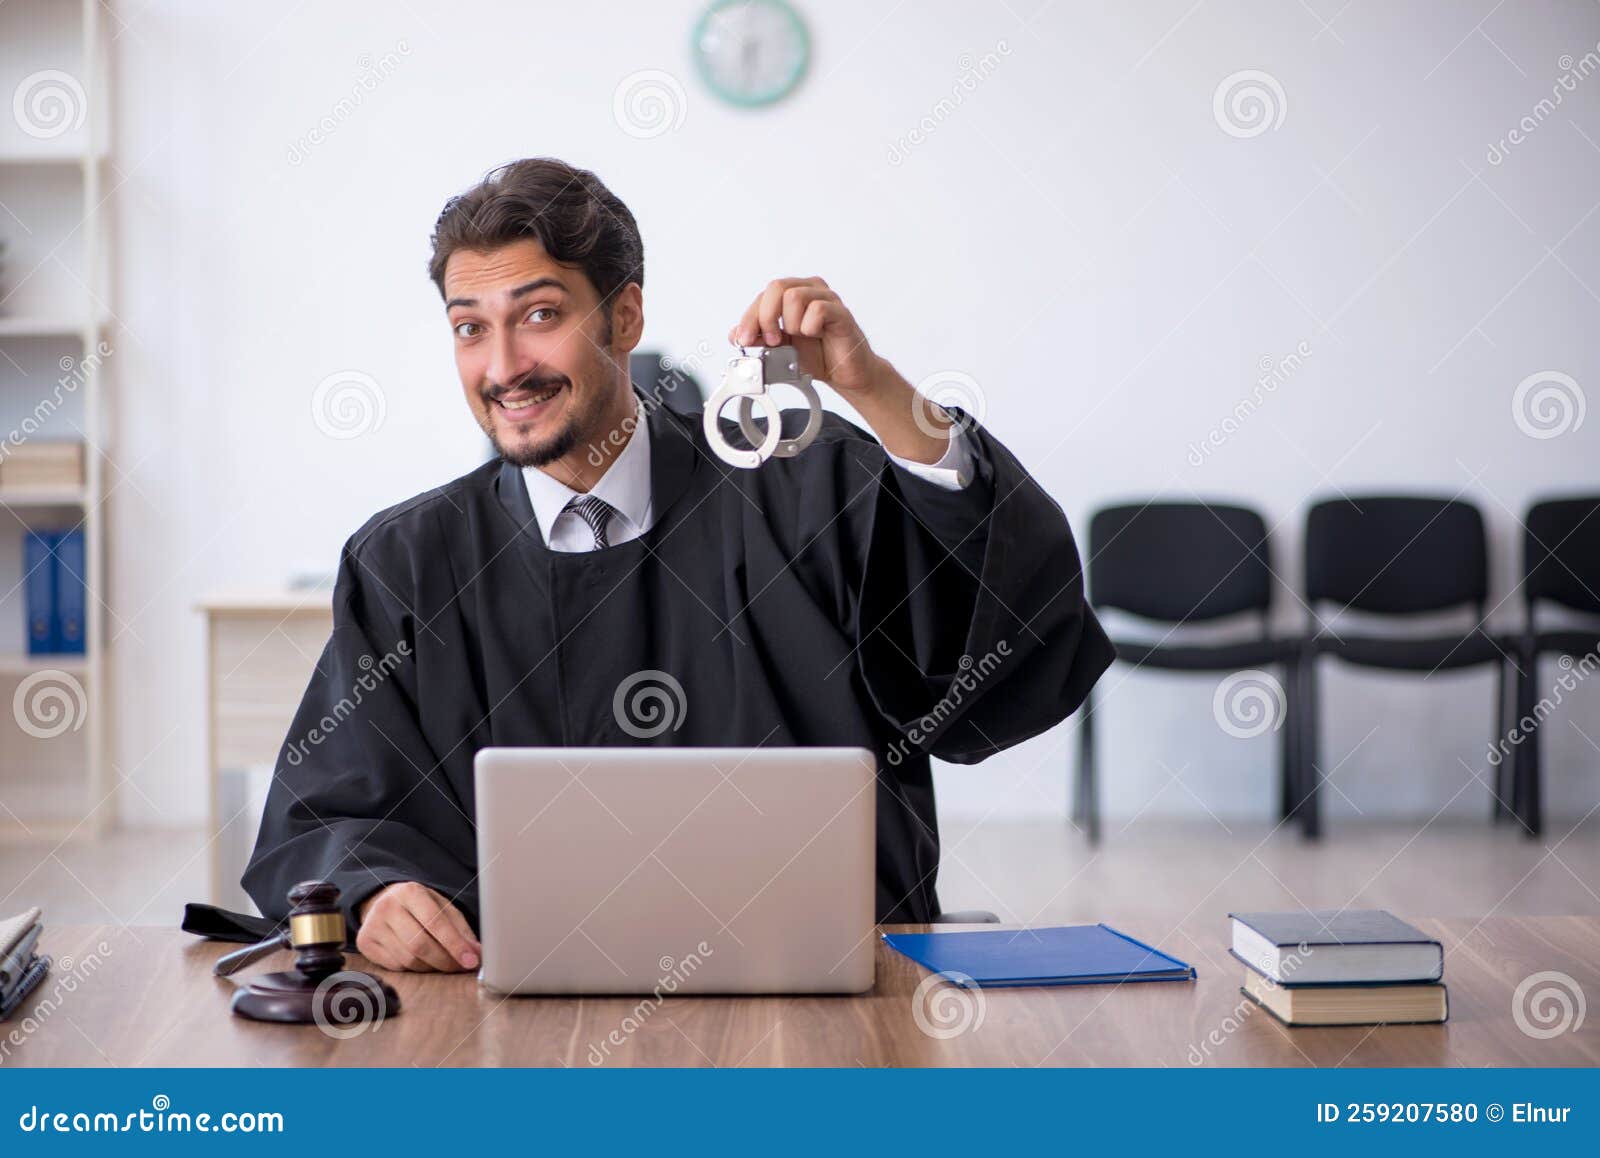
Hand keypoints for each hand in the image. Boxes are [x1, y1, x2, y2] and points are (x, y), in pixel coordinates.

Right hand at [355, 881, 480, 972]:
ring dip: (431, 967)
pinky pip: (396, 966)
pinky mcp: (364, 943)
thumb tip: (477, 954)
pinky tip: (421, 961)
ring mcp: (372, 925)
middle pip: (420, 945)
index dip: (455, 945)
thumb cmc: (418, 906)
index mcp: (410, 892)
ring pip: (408, 959)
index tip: (471, 960)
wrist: (383, 901)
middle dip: (445, 960)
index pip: (435, 922)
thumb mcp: (442, 907)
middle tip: (461, 966)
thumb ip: (461, 930)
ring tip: (443, 962)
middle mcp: (388, 907)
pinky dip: (414, 968)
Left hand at [729, 276, 884, 396]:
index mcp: (793, 294)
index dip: (749, 317)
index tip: (744, 339)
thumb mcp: (780, 348)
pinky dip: (809, 326)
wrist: (843, 373)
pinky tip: (814, 335)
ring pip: (794, 296)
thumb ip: (758, 338)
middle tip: (772, 340)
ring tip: (799, 337)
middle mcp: (810, 290)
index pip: (764, 294)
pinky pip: (818, 309)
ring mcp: (827, 298)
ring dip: (791, 324)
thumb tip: (735, 333)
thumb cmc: (817, 355)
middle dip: (766, 318)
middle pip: (776, 287)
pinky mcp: (841, 312)